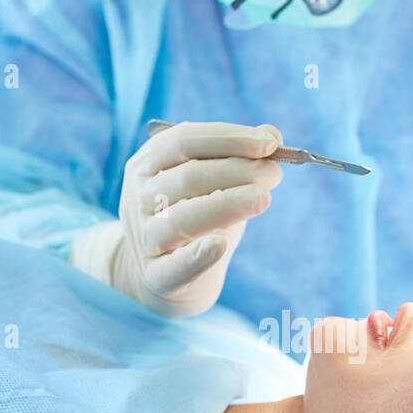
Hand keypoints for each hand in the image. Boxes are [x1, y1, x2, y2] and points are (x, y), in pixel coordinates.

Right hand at [72, 121, 282, 316]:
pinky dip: (197, 256)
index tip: (269, 144)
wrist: (170, 277)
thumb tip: (272, 134)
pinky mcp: (156, 277)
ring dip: (227, 205)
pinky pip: (175, 266)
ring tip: (264, 199)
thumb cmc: (197, 219)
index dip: (229, 139)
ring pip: (182, 218)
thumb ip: (239, 157)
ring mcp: (144, 239)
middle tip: (274, 174)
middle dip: (237, 170)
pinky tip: (219, 245)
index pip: (183, 140)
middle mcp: (138, 198)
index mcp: (147, 164)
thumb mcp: (214, 184)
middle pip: (187, 177)